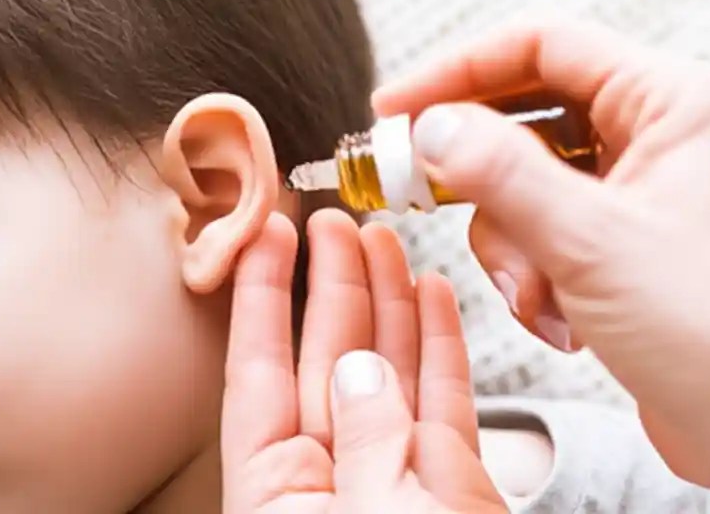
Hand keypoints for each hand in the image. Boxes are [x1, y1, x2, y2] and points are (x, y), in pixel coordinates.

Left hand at [221, 211, 507, 512]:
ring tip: (384, 239)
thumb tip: (362, 373)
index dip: (261, 298)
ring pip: (388, 370)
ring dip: (388, 298)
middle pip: (326, 361)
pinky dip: (440, 343)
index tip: (266, 236)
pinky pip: (441, 398)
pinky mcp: (452, 482)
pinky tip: (432, 293)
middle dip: (333, 284)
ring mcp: (397, 476)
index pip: (258, 375)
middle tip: (335, 223)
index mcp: (281, 494)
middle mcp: (334, 478)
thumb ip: (365, 437)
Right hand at [372, 22, 709, 500]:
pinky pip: (537, 230)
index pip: (541, 46)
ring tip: (535, 293)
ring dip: (507, 243)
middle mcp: (652, 133)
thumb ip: (501, 172)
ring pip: (520, 181)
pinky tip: (559, 318)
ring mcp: (632, 189)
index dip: (457, 71)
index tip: (395, 110)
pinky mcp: (615, 240)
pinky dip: (529, 272)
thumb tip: (433, 124)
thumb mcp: (589, 241)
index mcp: (667, 101)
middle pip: (523, 114)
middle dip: (475, 170)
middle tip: (414, 189)